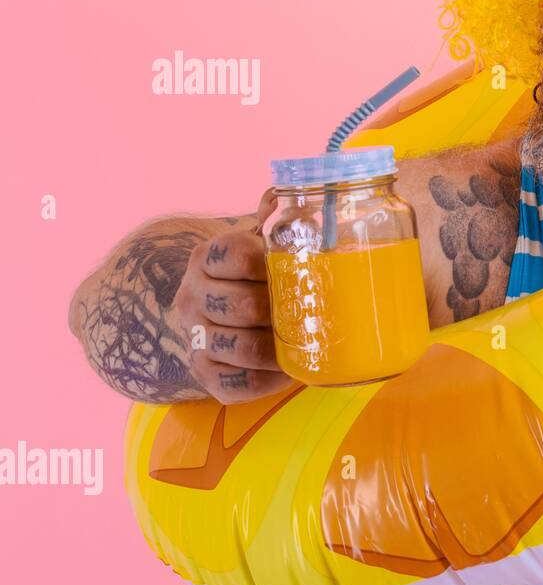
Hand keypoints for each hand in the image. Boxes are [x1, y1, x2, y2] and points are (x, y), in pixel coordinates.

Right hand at [173, 188, 295, 403]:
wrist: (212, 313)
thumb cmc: (251, 276)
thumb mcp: (259, 244)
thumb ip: (280, 223)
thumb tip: (292, 200)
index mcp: (207, 258)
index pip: (239, 256)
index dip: (272, 266)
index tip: (296, 269)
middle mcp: (191, 296)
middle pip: (244, 307)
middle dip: (282, 311)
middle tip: (309, 312)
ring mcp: (193, 337)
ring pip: (242, 348)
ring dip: (280, 349)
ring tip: (304, 344)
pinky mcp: (203, 373)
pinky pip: (237, 384)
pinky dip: (269, 381)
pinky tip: (289, 369)